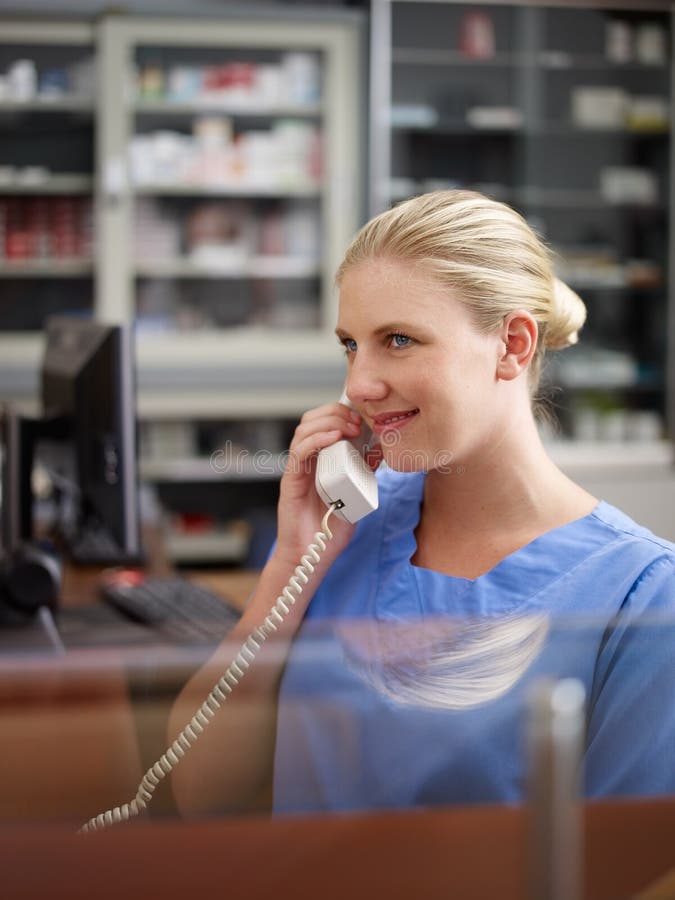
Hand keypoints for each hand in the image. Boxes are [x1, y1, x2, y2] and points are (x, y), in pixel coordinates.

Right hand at [273, 401, 376, 570]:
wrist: (312, 556)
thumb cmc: (331, 527)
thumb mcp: (356, 493)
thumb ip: (364, 472)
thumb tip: (379, 450)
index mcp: (320, 459)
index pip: (324, 422)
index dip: (341, 412)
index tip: (363, 418)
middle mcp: (307, 460)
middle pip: (312, 419)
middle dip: (336, 412)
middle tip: (357, 422)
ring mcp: (298, 469)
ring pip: (304, 430)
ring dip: (328, 422)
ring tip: (348, 428)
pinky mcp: (291, 481)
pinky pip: (299, 452)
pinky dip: (316, 439)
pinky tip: (334, 438)